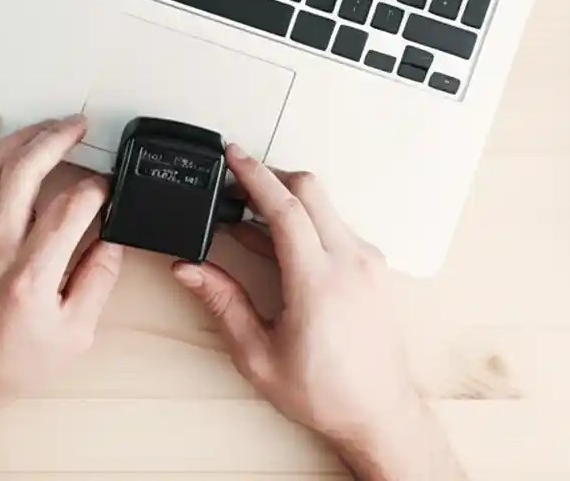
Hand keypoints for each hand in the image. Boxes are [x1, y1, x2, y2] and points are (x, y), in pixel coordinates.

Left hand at [0, 111, 123, 412]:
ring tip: (48, 125)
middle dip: (60, 138)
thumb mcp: (74, 335)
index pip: (72, 207)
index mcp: (31, 275)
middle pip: (28, 169)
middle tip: (80, 128)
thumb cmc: (9, 363)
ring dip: (23, 134)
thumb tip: (112, 239)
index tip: (107, 188)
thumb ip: (98, 281)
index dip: (97, 189)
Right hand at [173, 145, 461, 479]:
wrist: (379, 413)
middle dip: (270, 176)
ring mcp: (368, 263)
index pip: (285, 208)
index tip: (232, 156)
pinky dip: (306, 222)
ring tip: (248, 222)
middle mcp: (350, 263)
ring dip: (287, 202)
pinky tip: (280, 244)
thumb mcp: (259, 355)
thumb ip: (223, 304)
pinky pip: (337, 227)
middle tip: (236, 182)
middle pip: (310, 190)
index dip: (254, 176)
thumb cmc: (325, 392)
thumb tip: (190, 270)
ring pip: (325, 206)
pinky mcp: (374, 269)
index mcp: (318, 282)